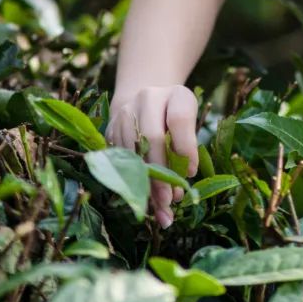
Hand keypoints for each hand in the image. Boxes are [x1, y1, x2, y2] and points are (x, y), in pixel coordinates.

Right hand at [105, 85, 198, 228]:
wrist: (146, 102)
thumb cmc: (175, 118)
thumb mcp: (189, 126)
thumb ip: (187, 150)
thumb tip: (180, 188)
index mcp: (176, 94)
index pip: (180, 119)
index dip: (186, 148)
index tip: (191, 173)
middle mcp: (148, 98)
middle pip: (152, 137)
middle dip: (161, 174)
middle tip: (170, 200)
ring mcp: (126, 112)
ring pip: (132, 151)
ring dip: (145, 183)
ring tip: (159, 207)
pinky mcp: (111, 127)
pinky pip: (119, 158)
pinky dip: (131, 181)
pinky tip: (142, 199)